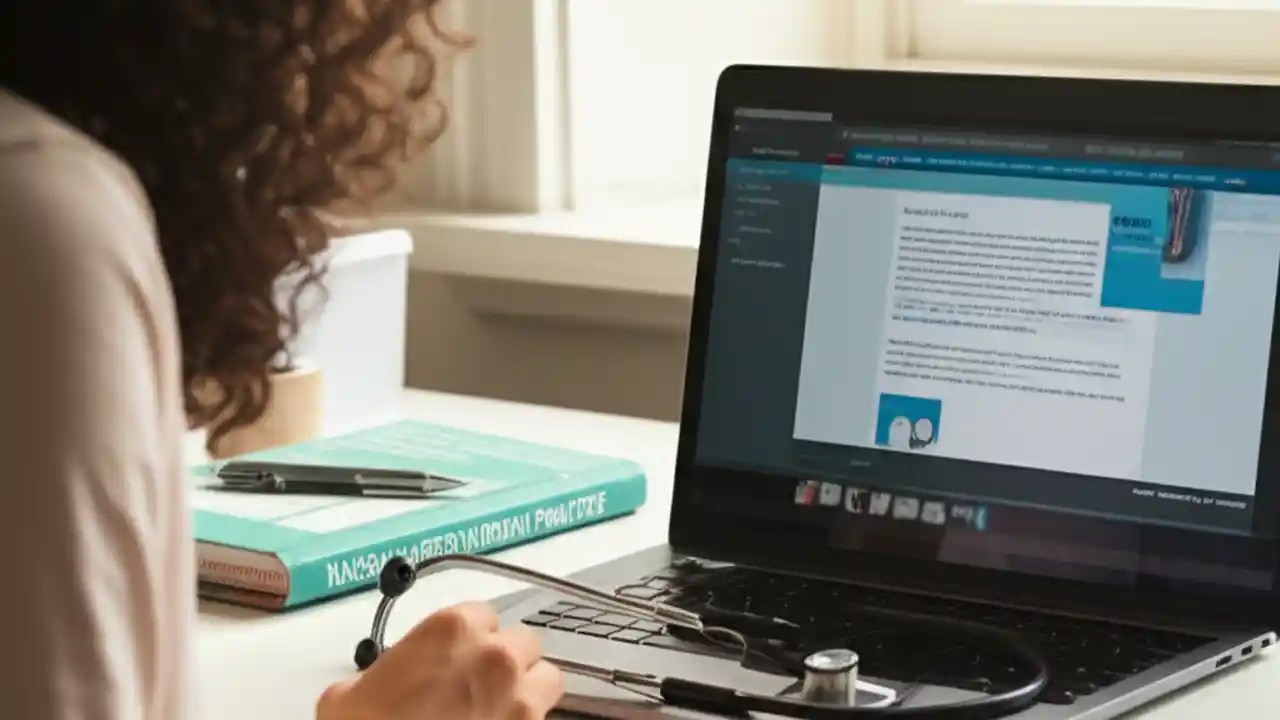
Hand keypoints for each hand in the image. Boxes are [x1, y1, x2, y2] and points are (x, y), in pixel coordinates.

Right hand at [317, 601, 563, 719]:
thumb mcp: (353, 692)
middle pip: (523, 642)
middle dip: (506, 661)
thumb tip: (395, 679)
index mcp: (453, 631)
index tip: (459, 656)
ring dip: (528, 689)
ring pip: (546, 678)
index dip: (472, 638)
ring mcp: (519, 701)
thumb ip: (391, 669)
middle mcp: (495, 658)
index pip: (484, 615)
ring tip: (500, 709)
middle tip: (479, 684)